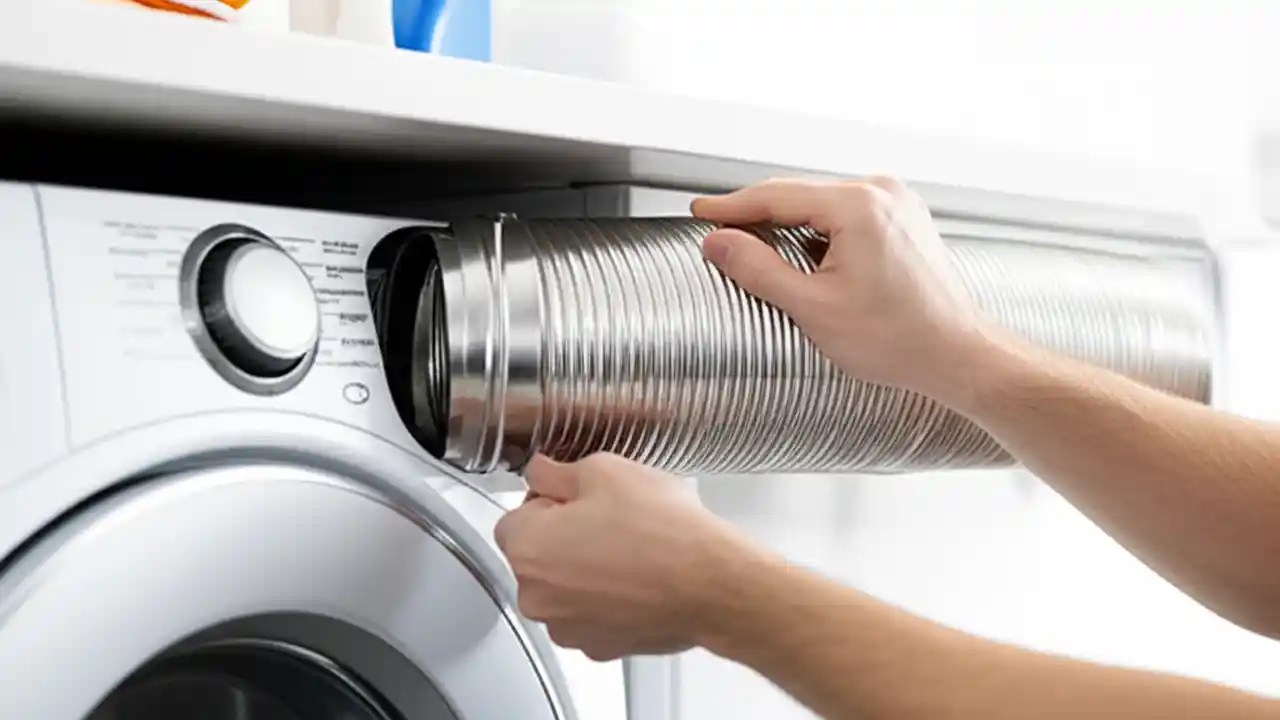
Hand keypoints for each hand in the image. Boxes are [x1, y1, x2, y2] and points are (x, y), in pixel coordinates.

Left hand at [493, 453, 756, 659]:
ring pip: (564, 588)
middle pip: (536, 556)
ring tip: (631, 549)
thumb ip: (557, 471)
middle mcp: (537, 596)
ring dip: (585, 569)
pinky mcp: (600, 646)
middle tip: (611, 519)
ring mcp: (568, 627)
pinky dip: (607, 598)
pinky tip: (639, 578)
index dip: (549, 501)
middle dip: (564, 537)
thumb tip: (542, 472)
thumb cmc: (663, 530)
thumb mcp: (605, 470)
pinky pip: (591, 614)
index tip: (579, 497)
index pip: (514, 516)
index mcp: (527, 548)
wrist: (712, 584)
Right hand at [693, 177, 994, 400]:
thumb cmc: (899, 339)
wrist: (956, 354)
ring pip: (821, 201)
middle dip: (756, 212)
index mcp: (858, 206)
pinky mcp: (903, 218)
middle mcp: (881, 192)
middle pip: (798, 192)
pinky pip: (845, 212)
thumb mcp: (813, 308)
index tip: (700, 211)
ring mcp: (897, 202)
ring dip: (786, 219)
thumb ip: (758, 269)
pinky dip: (816, 226)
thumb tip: (718, 242)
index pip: (776, 195)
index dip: (731, 206)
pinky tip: (800, 249)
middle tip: (716, 226)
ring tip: (751, 239)